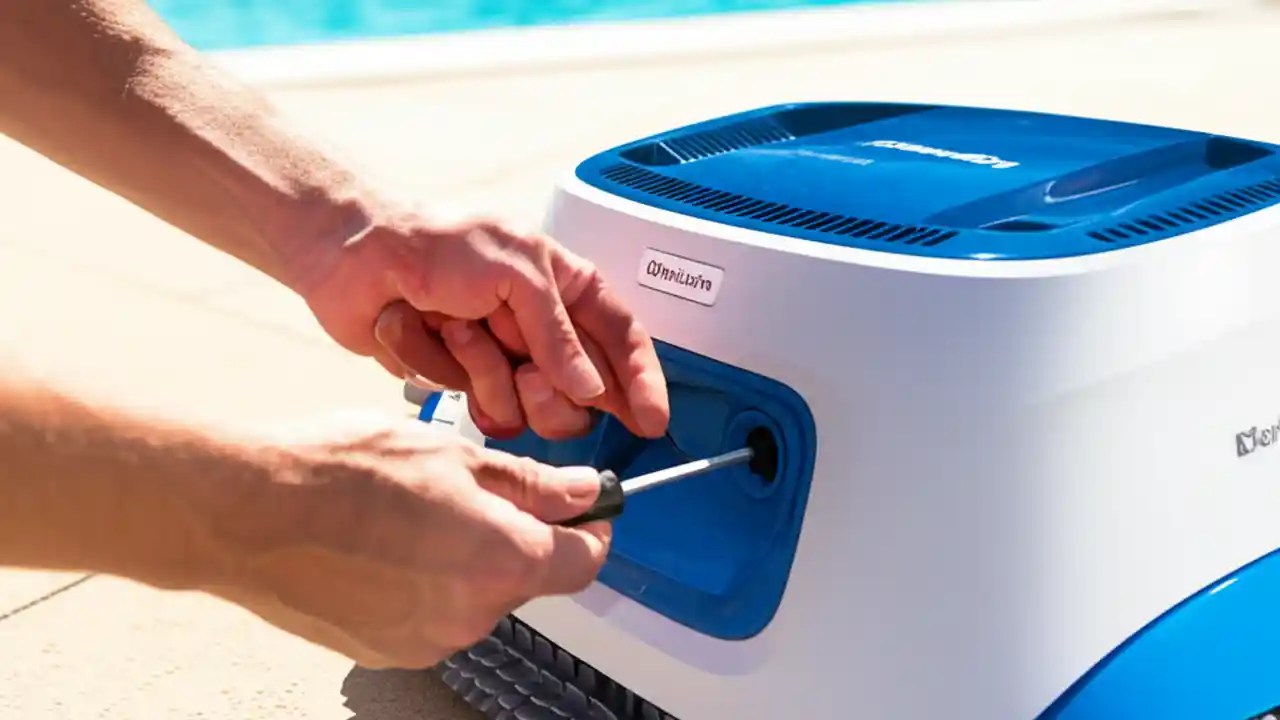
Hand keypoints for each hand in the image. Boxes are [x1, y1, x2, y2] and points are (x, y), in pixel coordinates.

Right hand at [210, 411, 610, 669]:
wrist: (247, 514)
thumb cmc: (341, 472)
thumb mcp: (452, 454)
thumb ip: (529, 483)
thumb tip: (582, 492)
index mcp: (503, 560)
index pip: (585, 561)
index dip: (592, 530)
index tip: (583, 508)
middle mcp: (473, 615)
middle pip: (526, 577)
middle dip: (516, 536)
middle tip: (473, 490)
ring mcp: (428, 641)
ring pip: (476, 596)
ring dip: (466, 559)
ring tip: (413, 513)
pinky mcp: (387, 651)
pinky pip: (432, 616)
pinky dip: (424, 584)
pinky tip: (384, 545)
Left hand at [296, 208, 669, 441]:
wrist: (352, 255)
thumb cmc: (432, 240)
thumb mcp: (513, 271)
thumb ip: (557, 333)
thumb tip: (590, 387)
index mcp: (565, 286)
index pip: (622, 339)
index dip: (642, 382)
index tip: (651, 419)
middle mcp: (540, 327)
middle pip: (580, 394)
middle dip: (549, 391)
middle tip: (525, 372)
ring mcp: (502, 357)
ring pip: (527, 410)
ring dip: (486, 375)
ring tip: (456, 330)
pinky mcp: (463, 379)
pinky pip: (476, 408)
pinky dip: (447, 372)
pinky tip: (428, 336)